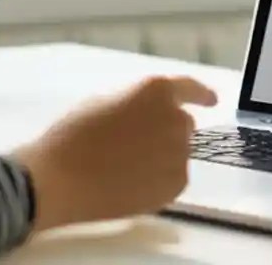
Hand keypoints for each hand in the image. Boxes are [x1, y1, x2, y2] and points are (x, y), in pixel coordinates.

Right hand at [11, 75, 216, 232]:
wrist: (60, 179)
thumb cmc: (73, 135)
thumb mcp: (105, 100)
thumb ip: (138, 102)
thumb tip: (151, 113)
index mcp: (156, 91)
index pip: (190, 88)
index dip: (201, 94)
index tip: (211, 100)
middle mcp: (175, 119)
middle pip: (182, 123)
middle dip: (166, 130)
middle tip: (134, 144)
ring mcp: (179, 153)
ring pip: (177, 152)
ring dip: (161, 155)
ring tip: (124, 166)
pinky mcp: (176, 184)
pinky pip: (174, 177)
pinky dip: (159, 179)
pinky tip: (129, 183)